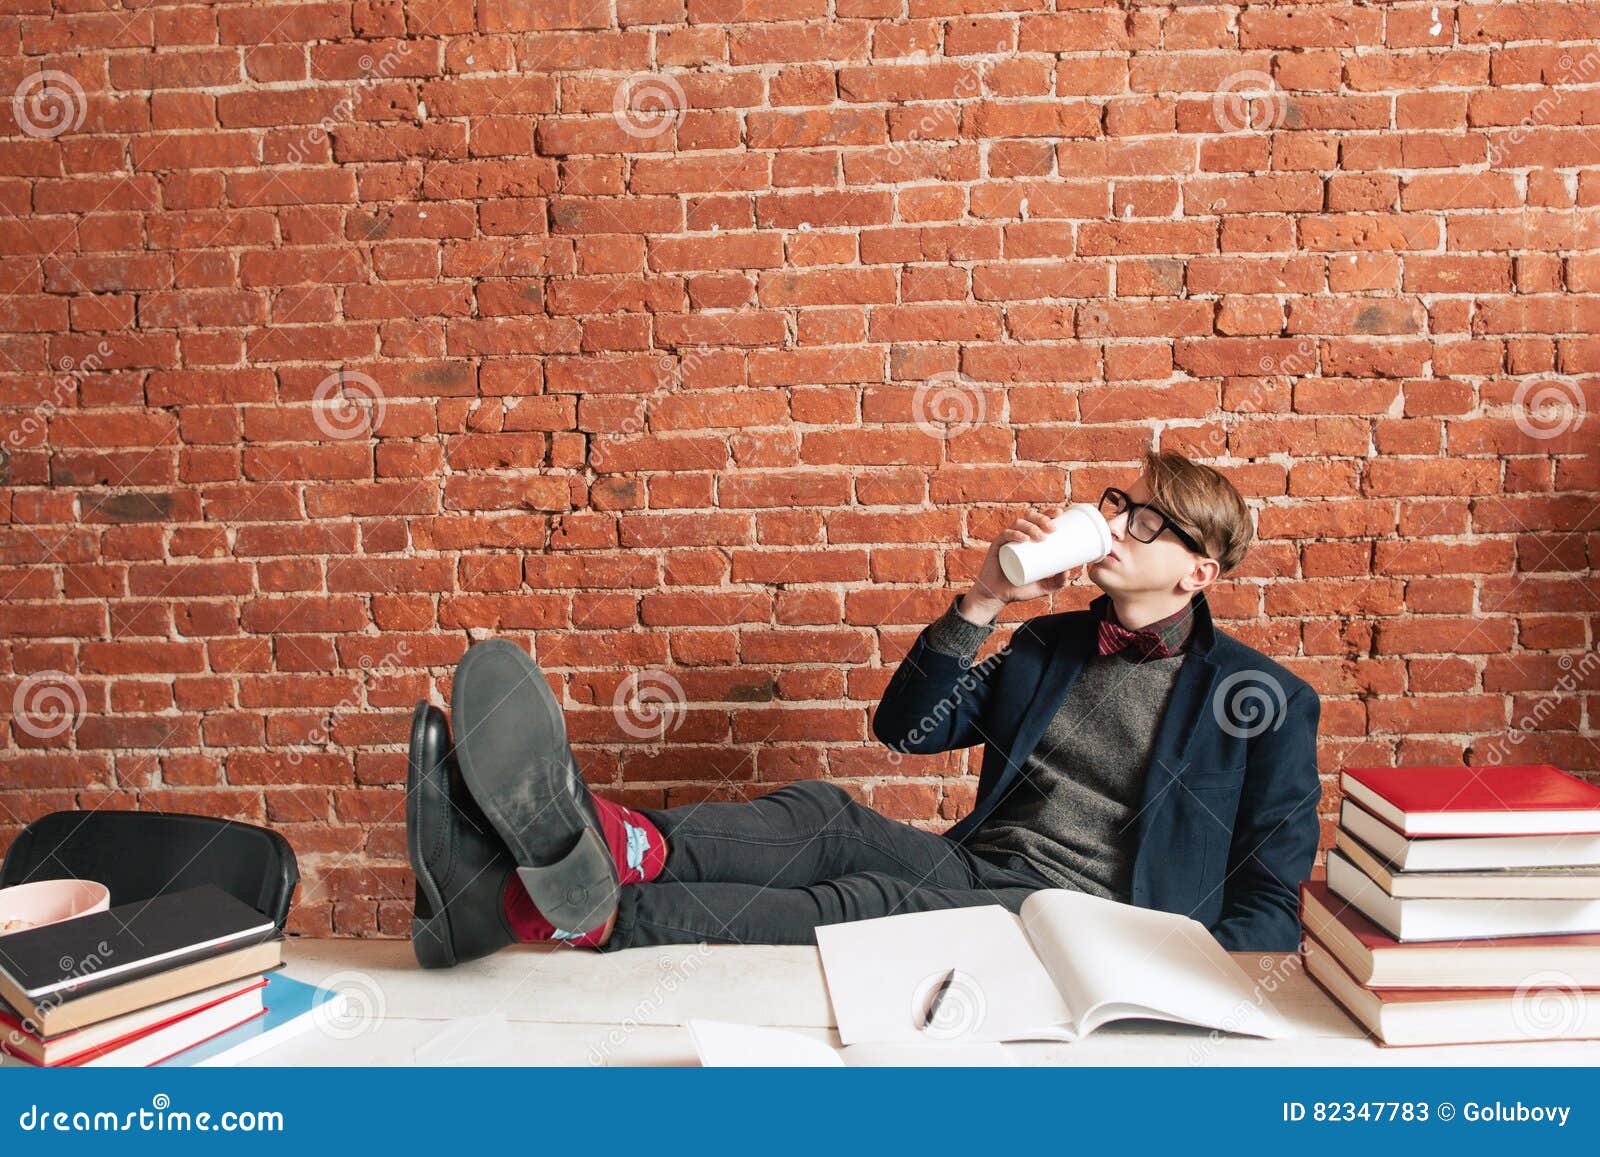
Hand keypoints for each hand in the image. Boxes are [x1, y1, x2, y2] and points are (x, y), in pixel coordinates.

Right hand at [961, 506, 1073, 621]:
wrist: (998, 596)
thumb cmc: (1020, 588)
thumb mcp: (1044, 586)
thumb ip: (1058, 582)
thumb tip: (1069, 572)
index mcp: (1028, 539)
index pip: (1038, 520)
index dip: (1048, 512)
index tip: (1060, 513)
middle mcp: (1017, 536)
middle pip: (1030, 518)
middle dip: (1042, 518)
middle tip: (1052, 529)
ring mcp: (1006, 540)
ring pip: (1018, 523)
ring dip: (1031, 526)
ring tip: (1041, 537)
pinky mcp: (996, 547)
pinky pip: (1005, 535)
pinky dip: (1015, 534)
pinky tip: (1024, 538)